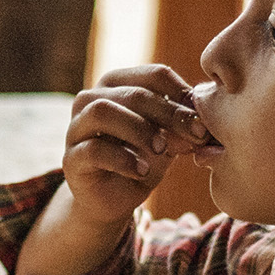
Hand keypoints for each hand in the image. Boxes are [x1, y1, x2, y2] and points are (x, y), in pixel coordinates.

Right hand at [62, 65, 212, 223]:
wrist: (113, 200)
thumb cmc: (141, 160)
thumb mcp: (167, 140)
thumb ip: (181, 127)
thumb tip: (203, 121)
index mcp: (118, 85)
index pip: (154, 75)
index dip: (183, 94)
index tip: (203, 120)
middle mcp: (91, 99)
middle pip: (132, 93)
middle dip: (169, 114)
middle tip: (195, 136)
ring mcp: (76, 128)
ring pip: (103, 111)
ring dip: (139, 129)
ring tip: (161, 150)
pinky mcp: (71, 159)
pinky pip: (93, 150)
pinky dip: (123, 159)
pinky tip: (142, 171)